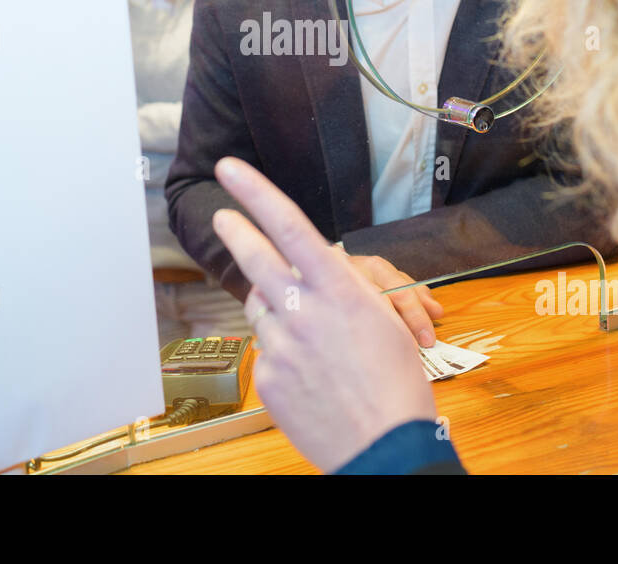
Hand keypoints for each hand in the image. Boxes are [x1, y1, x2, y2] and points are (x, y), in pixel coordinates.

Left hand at [211, 156, 435, 472]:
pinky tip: (308, 372)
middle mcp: (304, 312)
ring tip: (307, 331)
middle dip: (235, 231)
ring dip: (273, 307)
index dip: (257, 193)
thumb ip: (344, 290)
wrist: (385, 447)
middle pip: (256, 258)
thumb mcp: (384, 321)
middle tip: (222, 215)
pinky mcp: (268, 377)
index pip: (290, 227)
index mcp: (340, 291)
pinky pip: (265, 349)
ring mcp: (282, 346)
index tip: (231, 169)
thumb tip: (318, 271)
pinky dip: (281, 352)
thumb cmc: (395, 384)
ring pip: (261, 308)